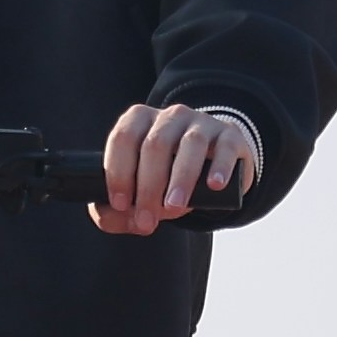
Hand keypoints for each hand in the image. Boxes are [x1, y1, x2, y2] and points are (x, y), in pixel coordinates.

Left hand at [91, 101, 259, 237]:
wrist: (214, 165)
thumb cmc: (169, 176)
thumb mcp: (141, 190)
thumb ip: (117, 208)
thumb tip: (107, 217)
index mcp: (140, 121)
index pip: (123, 138)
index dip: (118, 172)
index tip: (121, 204)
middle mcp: (170, 116)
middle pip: (155, 144)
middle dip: (148, 187)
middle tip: (148, 219)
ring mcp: (202, 123)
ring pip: (190, 144)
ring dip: (180, 179)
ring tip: (174, 208)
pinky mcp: (229, 136)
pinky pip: (225, 147)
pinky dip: (219, 167)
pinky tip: (213, 186)